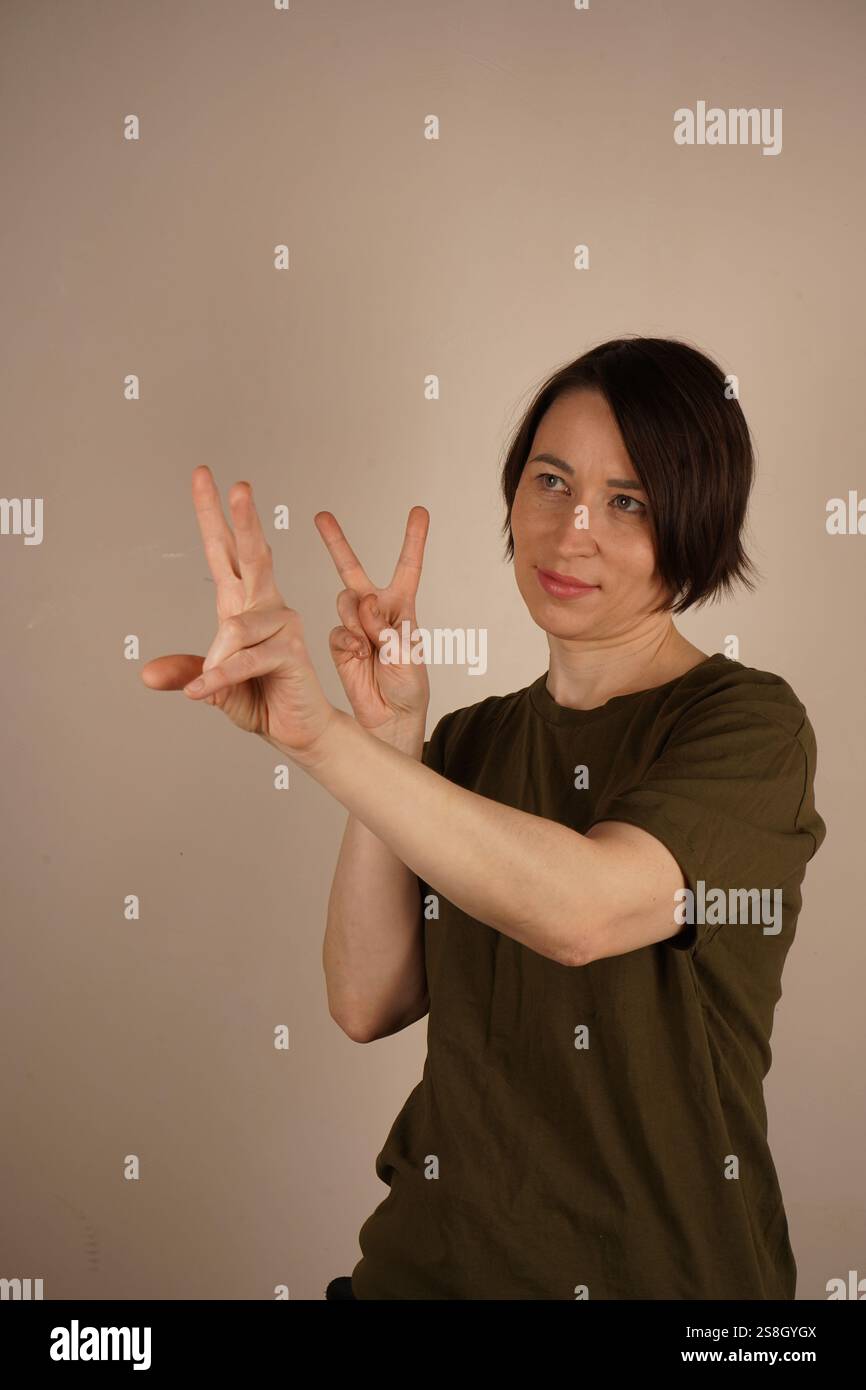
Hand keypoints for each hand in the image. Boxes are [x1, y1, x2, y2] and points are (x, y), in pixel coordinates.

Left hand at [140, 466, 334, 758]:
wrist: (296, 730)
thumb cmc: (259, 698)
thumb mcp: (209, 685)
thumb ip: (186, 673)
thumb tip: (148, 674)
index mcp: (241, 604)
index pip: (224, 551)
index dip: (212, 514)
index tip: (204, 476)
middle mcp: (264, 606)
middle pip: (251, 554)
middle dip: (242, 520)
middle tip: (238, 485)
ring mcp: (282, 625)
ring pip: (234, 626)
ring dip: (214, 664)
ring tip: (208, 685)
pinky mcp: (292, 650)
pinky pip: (245, 658)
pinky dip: (218, 677)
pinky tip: (203, 690)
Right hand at [314, 506, 429, 734]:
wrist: (390, 717)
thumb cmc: (409, 688)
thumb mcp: (408, 654)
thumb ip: (387, 626)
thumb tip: (366, 601)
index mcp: (402, 607)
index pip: (407, 567)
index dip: (413, 539)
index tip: (419, 511)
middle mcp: (375, 611)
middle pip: (352, 570)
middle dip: (335, 542)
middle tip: (321, 517)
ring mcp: (354, 627)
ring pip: (345, 602)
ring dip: (359, 617)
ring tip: (372, 644)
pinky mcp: (339, 644)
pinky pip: (338, 631)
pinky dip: (350, 640)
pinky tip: (360, 655)